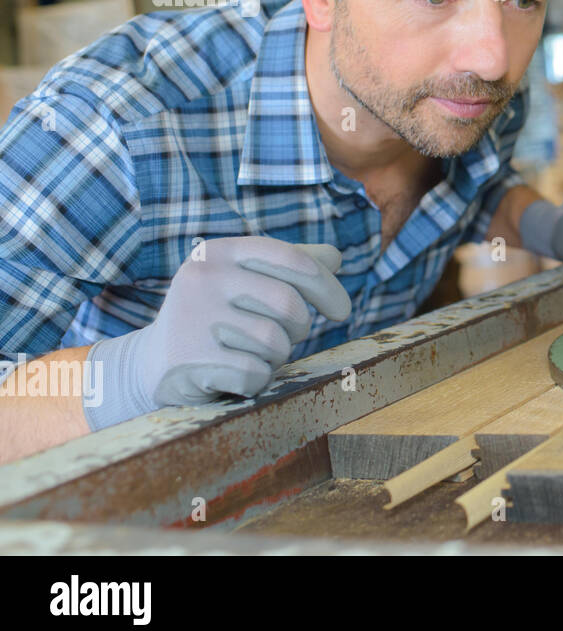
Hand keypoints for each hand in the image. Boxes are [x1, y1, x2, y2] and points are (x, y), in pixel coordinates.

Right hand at [85, 236, 351, 428]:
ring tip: (249, 352)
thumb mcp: (244, 281)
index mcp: (220, 251)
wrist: (153, 364)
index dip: (327, 286)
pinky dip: (256, 380)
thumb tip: (336, 257)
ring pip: (275, 341)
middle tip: (284, 337)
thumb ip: (289, 267)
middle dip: (298, 328)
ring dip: (275, 357)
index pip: (293, 260)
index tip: (342, 311)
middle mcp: (203, 276)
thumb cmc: (215, 318)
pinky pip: (255, 373)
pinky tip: (232, 374)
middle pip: (289, 304)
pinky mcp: (189, 357)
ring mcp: (193, 316)